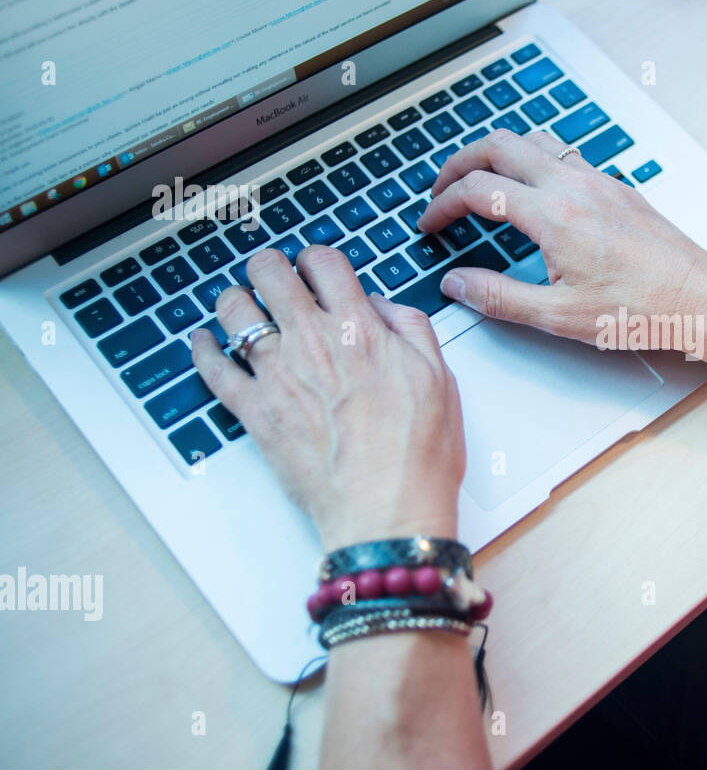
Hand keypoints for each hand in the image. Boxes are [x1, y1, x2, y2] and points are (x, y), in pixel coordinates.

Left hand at [190, 246, 465, 552]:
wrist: (386, 510)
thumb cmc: (417, 454)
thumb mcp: (440, 378)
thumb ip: (411, 328)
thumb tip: (382, 307)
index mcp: (359, 329)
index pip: (323, 262)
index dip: (318, 258)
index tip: (317, 269)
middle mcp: (312, 342)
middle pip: (269, 273)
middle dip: (270, 267)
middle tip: (274, 278)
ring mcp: (277, 375)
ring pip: (234, 310)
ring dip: (237, 300)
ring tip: (243, 306)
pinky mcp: (254, 412)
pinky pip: (213, 368)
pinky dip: (204, 349)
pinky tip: (206, 342)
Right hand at [419, 129, 706, 354]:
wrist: (699, 300)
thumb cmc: (641, 310)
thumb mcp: (558, 316)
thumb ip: (498, 297)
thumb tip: (457, 284)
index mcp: (554, 216)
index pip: (478, 189)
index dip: (442, 204)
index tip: (430, 224)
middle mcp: (574, 186)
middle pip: (497, 145)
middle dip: (458, 164)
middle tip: (441, 191)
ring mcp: (597, 180)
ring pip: (531, 140)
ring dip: (496, 153)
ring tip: (479, 182)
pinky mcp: (615, 186)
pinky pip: (562, 153)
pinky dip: (531, 159)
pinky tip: (530, 189)